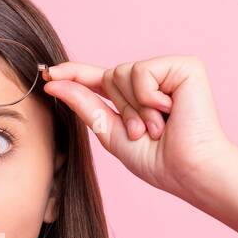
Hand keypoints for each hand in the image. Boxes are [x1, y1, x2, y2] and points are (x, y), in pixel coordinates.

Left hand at [42, 55, 234, 199]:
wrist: (189, 170)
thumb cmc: (157, 161)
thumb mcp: (110, 133)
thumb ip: (85, 106)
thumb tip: (54, 83)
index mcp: (135, 97)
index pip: (99, 79)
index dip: (74, 75)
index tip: (47, 73)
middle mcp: (152, 80)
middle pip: (109, 76)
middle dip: (120, 109)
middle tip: (144, 133)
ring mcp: (168, 71)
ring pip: (123, 72)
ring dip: (135, 108)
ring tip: (158, 126)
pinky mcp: (184, 66)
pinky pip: (142, 71)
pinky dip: (149, 97)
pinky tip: (169, 111)